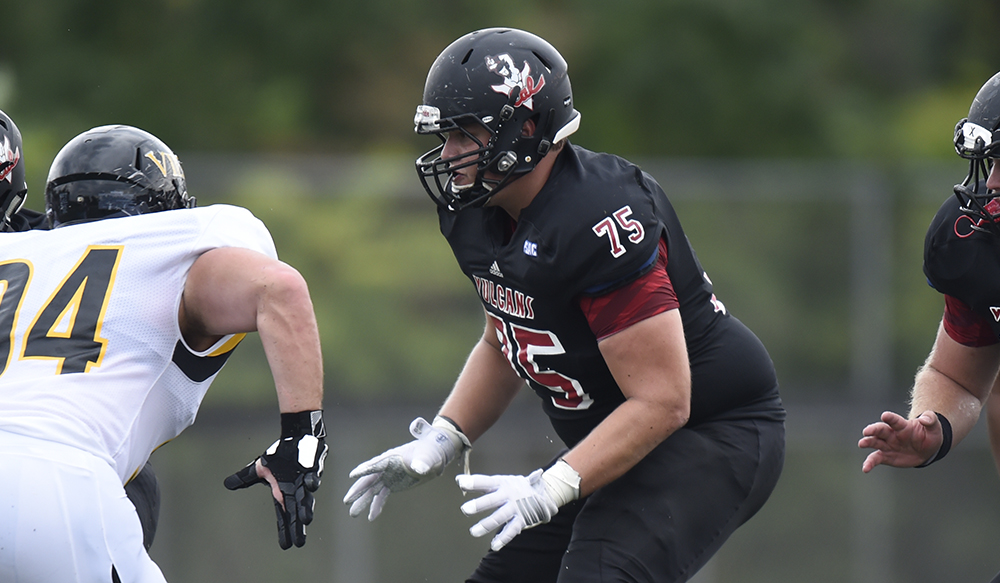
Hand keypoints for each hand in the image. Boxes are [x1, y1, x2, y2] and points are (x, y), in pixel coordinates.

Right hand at [225, 410, 327, 549]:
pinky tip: (311, 486)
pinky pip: (312, 477)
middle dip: (298, 527)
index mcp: (282, 493)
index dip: (285, 530)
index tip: (286, 546)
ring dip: (306, 508)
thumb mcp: (260, 469)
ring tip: (306, 520)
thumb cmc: (281, 455)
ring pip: (306, 498)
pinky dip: (312, 481)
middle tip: (300, 543)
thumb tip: (227, 484)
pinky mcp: (313, 470)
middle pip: (296, 512)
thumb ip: (246, 478)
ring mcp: (305, 481)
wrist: (295, 438)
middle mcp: (295, 491)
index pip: (283, 515)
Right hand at [344, 416, 469, 520]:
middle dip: (358, 490)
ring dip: (363, 501)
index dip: (365, 469)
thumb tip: (420, 468)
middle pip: (368, 479)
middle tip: (347, 500)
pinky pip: (381, 496)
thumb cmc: (429, 452)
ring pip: (372, 490)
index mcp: (391, 457)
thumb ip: (422, 462)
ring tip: (353, 514)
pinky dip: (376, 506)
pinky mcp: (392, 484)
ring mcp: (388, 476)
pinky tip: (371, 517)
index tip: (352, 475)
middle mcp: (386, 467)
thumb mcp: (427, 456)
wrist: (433, 456)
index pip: (376, 464)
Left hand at [456, 469, 558, 550]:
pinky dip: (503, 538)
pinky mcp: (521, 520)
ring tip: (474, 532)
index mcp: (501, 483)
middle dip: (479, 505)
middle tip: (465, 509)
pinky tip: (494, 545)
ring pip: (499, 517)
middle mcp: (508, 495)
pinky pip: (511, 530)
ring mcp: (514, 508)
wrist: (543, 494)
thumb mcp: (501, 480)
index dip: (473, 482)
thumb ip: (480, 482)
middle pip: (492, 500)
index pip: (485, 482)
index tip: (461, 482)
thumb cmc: (516, 487)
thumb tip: (459, 479)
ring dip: (486, 525)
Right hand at [858, 410, 941, 471]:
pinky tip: (865, 468)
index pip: (895, 421)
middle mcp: (892, 434)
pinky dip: (870, 463)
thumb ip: (930, 419)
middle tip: (867, 431)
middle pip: (881, 430)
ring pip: (875, 443)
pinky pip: (876, 459)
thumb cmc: (929, 434)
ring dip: (868, 443)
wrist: (926, 449)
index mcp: (902, 426)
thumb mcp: (934, 426)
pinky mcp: (886, 456)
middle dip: (873, 430)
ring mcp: (888, 445)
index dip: (890, 418)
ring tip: (862, 444)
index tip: (884, 416)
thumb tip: (925, 419)